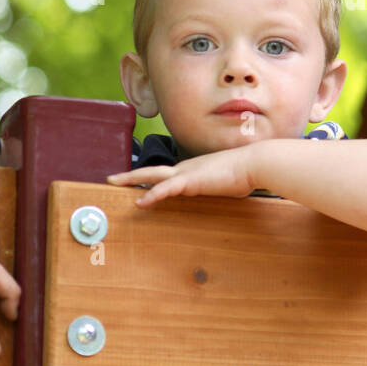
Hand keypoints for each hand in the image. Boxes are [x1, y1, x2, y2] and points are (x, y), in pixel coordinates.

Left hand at [107, 144, 258, 206]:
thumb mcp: (227, 182)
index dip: (150, 178)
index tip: (137, 182)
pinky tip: (140, 202)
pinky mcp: (191, 181)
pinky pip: (166, 189)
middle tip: (111, 179)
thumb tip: (223, 192)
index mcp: (194, 169)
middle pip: (151, 171)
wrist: (255, 163)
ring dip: (131, 180)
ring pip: (151, 176)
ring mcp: (187, 173)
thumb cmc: (246, 173)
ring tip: (113, 183)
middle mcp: (186, 168)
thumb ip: (219, 187)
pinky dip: (151, 195)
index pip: (166, 174)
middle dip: (130, 176)